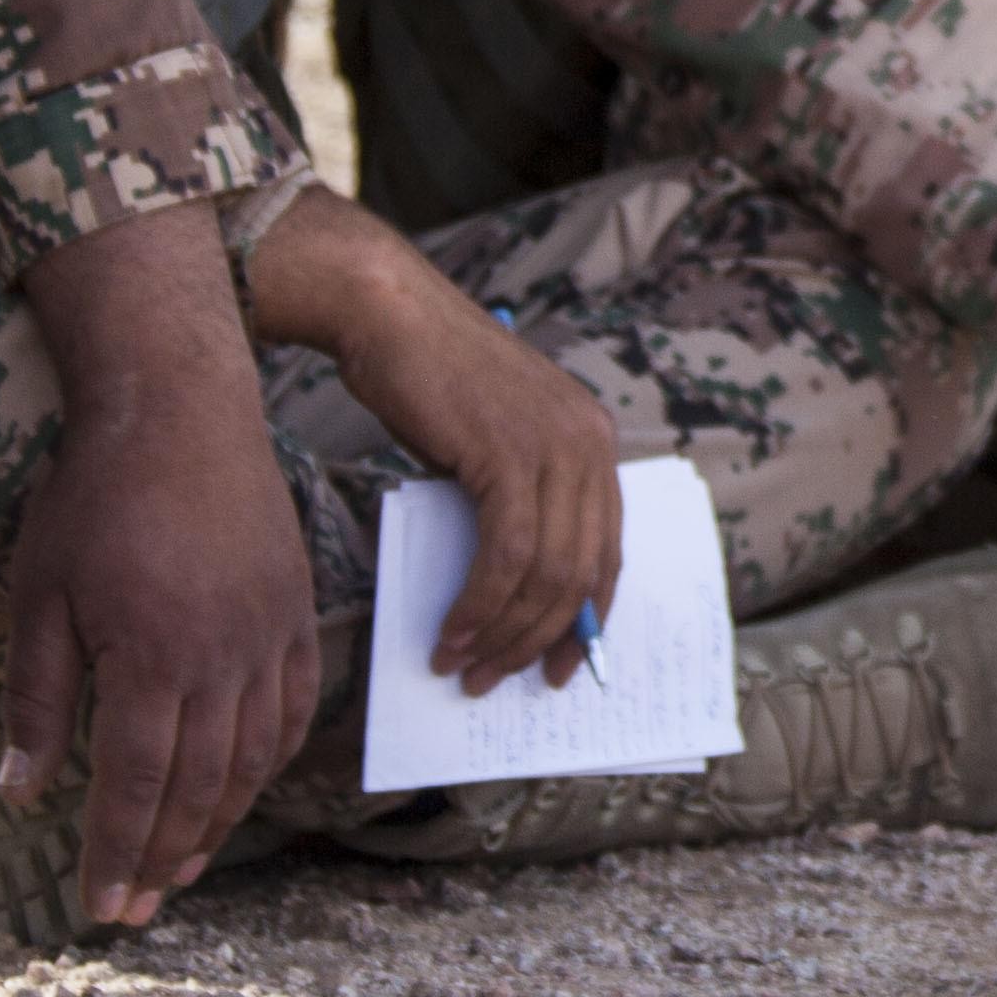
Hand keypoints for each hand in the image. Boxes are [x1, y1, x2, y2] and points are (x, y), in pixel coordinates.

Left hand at [6, 212, 323, 929]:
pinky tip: (242, 786)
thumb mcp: (39, 596)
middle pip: (199, 786)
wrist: (179, 407)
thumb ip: (36, 700)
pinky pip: (294, 707)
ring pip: (253, 758)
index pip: (136, 785)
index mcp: (152, 658)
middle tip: (137, 908)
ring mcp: (268, 636)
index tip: (100, 907)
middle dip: (165, 856)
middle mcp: (222, 659)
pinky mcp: (294, 611)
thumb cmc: (93, 496)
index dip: (117, 853)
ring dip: (217, 822)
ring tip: (182, 866)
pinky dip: (269, 760)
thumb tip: (21, 794)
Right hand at [312, 218, 627, 695]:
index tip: (556, 667)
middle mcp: (590, 442)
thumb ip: (515, 505)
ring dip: (504, 633)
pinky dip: (480, 605)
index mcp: (593, 441)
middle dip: (540, 639)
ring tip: (461, 667)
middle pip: (583, 571)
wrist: (388, 315)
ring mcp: (557, 445)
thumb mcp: (491, 446)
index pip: (609, 551)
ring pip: (548, 572)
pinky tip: (451, 633)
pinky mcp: (512, 452)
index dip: (585, 618)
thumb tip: (512, 593)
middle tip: (494, 680)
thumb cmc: (427, 382)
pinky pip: (508, 555)